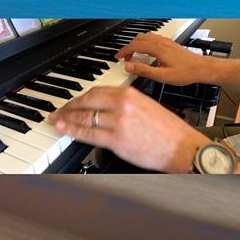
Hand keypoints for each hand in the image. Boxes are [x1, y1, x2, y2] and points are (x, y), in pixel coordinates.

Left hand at [48, 86, 208, 172]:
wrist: (183, 148)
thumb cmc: (169, 131)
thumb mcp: (146, 106)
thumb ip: (124, 103)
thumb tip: (104, 106)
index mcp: (130, 93)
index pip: (96, 91)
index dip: (79, 97)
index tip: (72, 101)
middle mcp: (122, 104)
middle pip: (86, 102)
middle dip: (69, 107)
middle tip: (59, 111)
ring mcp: (118, 122)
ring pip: (84, 117)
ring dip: (66, 118)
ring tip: (56, 120)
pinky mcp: (116, 140)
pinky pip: (88, 134)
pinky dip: (72, 130)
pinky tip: (63, 128)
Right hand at [116, 32, 208, 84]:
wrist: (202, 68)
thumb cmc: (185, 73)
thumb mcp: (162, 76)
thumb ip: (144, 71)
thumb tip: (128, 66)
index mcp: (157, 49)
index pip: (135, 45)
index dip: (124, 51)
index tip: (118, 57)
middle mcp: (161, 42)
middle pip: (138, 39)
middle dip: (128, 47)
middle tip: (124, 58)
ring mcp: (166, 41)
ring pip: (145, 36)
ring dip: (136, 44)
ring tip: (133, 54)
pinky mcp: (170, 43)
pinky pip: (153, 38)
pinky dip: (144, 42)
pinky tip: (146, 51)